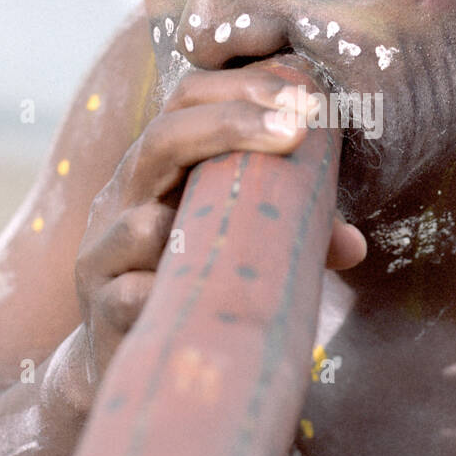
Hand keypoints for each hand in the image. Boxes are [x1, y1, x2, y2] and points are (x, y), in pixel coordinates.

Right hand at [52, 59, 365, 415]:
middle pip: (163, 138)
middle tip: (297, 127)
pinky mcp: (101, 310)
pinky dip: (160, 293)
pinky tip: (185, 296)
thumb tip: (354, 245)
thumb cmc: (190, 285)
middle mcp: (122, 200)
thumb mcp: (236, 247)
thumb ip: (289, 234)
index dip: (241, 89)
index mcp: (157, 171)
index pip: (186, 102)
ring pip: (140, 222)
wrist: (129, 366)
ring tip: (239, 221)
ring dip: (194, 218)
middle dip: (232, 123)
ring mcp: (104, 255)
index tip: (303, 98)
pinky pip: (129, 295)